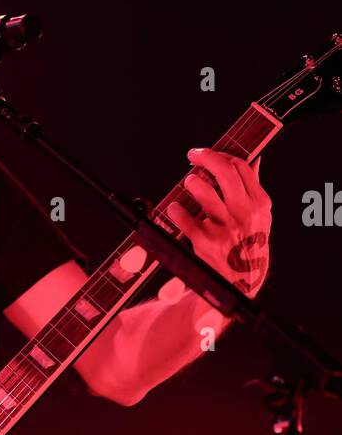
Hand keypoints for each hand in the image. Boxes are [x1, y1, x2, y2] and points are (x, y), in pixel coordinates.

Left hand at [167, 147, 271, 296]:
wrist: (243, 281)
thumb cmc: (249, 243)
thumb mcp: (260, 216)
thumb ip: (254, 188)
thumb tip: (254, 160)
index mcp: (258, 203)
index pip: (240, 167)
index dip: (221, 155)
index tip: (206, 153)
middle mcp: (244, 213)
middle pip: (224, 172)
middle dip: (206, 157)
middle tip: (192, 155)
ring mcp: (226, 228)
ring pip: (205, 191)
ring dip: (193, 182)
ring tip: (189, 183)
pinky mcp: (207, 242)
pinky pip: (185, 219)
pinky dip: (176, 211)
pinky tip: (174, 209)